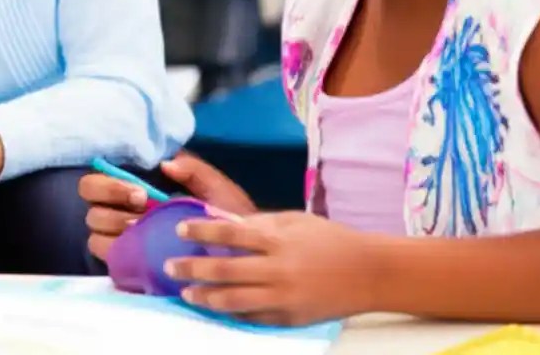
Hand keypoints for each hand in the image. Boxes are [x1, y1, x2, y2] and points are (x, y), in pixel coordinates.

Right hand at [81, 152, 255, 259]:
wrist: (243, 255)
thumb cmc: (226, 218)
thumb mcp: (215, 189)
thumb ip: (194, 170)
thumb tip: (167, 163)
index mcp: (134, 193)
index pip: (95, 184)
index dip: (108, 187)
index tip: (141, 194)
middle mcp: (121, 216)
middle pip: (91, 211)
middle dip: (112, 210)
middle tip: (141, 214)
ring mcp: (123, 243)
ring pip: (94, 237)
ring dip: (116, 233)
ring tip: (143, 234)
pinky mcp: (129, 265)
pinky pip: (110, 261)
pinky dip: (120, 256)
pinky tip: (144, 253)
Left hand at [168, 211, 381, 326]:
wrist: (371, 273)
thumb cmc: (331, 240)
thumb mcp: (295, 221)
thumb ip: (260, 224)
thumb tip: (224, 224)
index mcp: (278, 240)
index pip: (229, 234)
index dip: (200, 232)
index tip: (180, 230)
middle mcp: (277, 269)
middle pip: (224, 270)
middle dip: (191, 269)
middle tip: (169, 267)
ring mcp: (283, 297)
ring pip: (232, 300)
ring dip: (204, 297)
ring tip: (185, 293)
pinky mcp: (290, 318)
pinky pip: (252, 318)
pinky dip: (230, 313)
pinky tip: (215, 308)